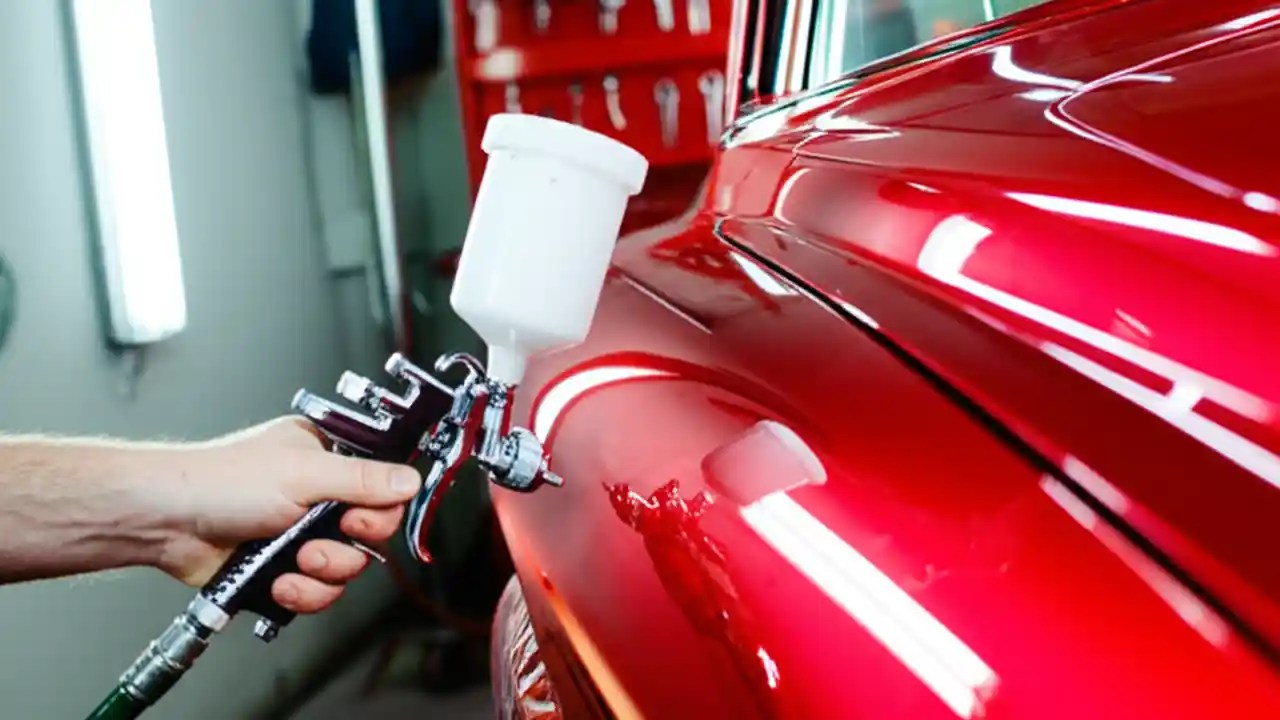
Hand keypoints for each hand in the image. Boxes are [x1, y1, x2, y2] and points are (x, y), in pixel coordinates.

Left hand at [147, 417, 419, 613]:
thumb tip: (410, 479)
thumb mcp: (303, 474)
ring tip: (294, 562)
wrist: (168, 522)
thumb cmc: (219, 481)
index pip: (382, 489)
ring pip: (346, 569)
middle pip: (369, 536)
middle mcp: (318, 497)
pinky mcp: (284, 569)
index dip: (379, 511)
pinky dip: (303, 592)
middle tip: (320, 542)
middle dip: (346, 548)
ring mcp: (301, 535)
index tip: (359, 520)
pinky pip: (318, 591)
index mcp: (327, 460)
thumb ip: (363, 480)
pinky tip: (281, 582)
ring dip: (323, 573)